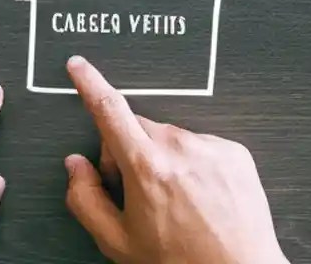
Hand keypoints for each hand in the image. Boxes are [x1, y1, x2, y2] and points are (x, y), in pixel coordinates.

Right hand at [63, 56, 288, 263]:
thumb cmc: (182, 262)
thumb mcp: (119, 241)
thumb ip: (86, 199)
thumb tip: (76, 166)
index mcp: (147, 168)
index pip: (110, 110)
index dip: (90, 83)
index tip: (79, 66)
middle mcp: (180, 149)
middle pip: (139, 130)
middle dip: (129, 152)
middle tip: (137, 192)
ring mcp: (211, 147)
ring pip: (171, 139)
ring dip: (164, 160)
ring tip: (176, 201)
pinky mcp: (234, 152)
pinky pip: (201, 146)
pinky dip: (194, 165)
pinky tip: (199, 197)